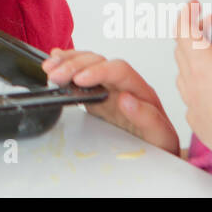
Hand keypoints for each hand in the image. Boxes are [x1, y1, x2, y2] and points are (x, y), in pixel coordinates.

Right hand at [42, 49, 179, 154]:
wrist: (158, 151)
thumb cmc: (160, 144)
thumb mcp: (161, 137)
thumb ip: (147, 117)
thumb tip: (126, 98)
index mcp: (141, 91)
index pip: (118, 69)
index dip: (97, 71)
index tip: (80, 79)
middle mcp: (124, 84)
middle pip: (99, 62)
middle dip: (74, 66)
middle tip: (55, 76)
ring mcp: (110, 88)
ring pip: (88, 63)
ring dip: (67, 62)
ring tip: (50, 67)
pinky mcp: (98, 95)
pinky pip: (82, 73)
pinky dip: (67, 64)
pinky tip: (57, 60)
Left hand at [173, 0, 211, 175]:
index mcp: (202, 64)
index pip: (185, 30)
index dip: (188, 14)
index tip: (192, 4)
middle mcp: (192, 85)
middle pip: (182, 50)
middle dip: (190, 33)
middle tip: (204, 24)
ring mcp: (195, 107)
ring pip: (183, 75)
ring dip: (190, 59)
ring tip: (205, 54)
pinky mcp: (202, 125)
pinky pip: (191, 100)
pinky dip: (195, 86)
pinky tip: (208, 90)